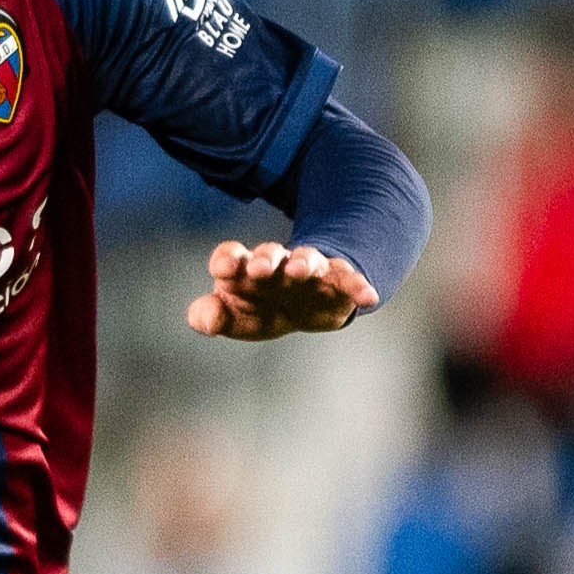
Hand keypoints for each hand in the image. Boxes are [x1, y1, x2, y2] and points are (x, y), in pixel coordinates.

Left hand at [185, 239, 378, 340]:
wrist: (301, 308)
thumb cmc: (258, 309)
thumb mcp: (231, 317)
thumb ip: (208, 317)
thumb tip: (206, 318)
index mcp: (243, 269)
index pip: (230, 256)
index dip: (226, 259)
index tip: (223, 268)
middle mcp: (275, 264)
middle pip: (269, 254)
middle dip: (264, 259)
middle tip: (260, 268)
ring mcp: (307, 271)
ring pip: (307, 259)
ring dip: (303, 262)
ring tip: (299, 269)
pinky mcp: (337, 283)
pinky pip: (349, 280)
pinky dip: (358, 286)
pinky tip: (368, 296)